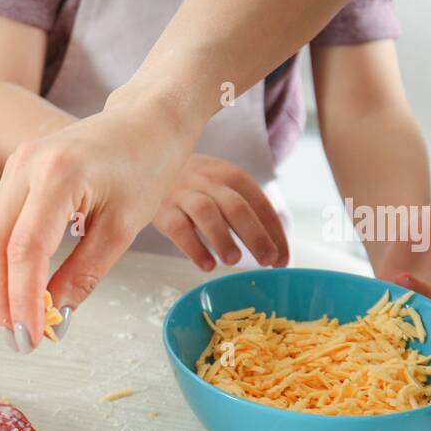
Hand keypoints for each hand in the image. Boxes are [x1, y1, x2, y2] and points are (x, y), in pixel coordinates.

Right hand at [0, 96, 199, 351]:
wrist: (145, 120)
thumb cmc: (144, 167)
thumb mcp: (121, 228)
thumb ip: (84, 274)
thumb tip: (57, 319)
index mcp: (58, 175)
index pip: (26, 251)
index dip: (24, 300)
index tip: (31, 338)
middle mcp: (26, 164)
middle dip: (1, 298)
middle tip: (17, 338)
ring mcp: (15, 164)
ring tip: (16, 321)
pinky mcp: (14, 170)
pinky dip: (4, 261)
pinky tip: (18, 289)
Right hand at [152, 154, 288, 270]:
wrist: (149, 165)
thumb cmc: (195, 187)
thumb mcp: (220, 187)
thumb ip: (244, 212)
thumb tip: (273, 251)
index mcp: (230, 175)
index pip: (259, 203)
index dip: (274, 232)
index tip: (282, 259)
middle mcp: (208, 181)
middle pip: (236, 207)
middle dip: (255, 235)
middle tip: (267, 260)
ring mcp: (183, 194)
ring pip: (206, 213)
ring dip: (222, 238)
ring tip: (234, 261)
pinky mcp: (162, 210)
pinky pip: (178, 228)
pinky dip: (194, 248)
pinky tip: (207, 265)